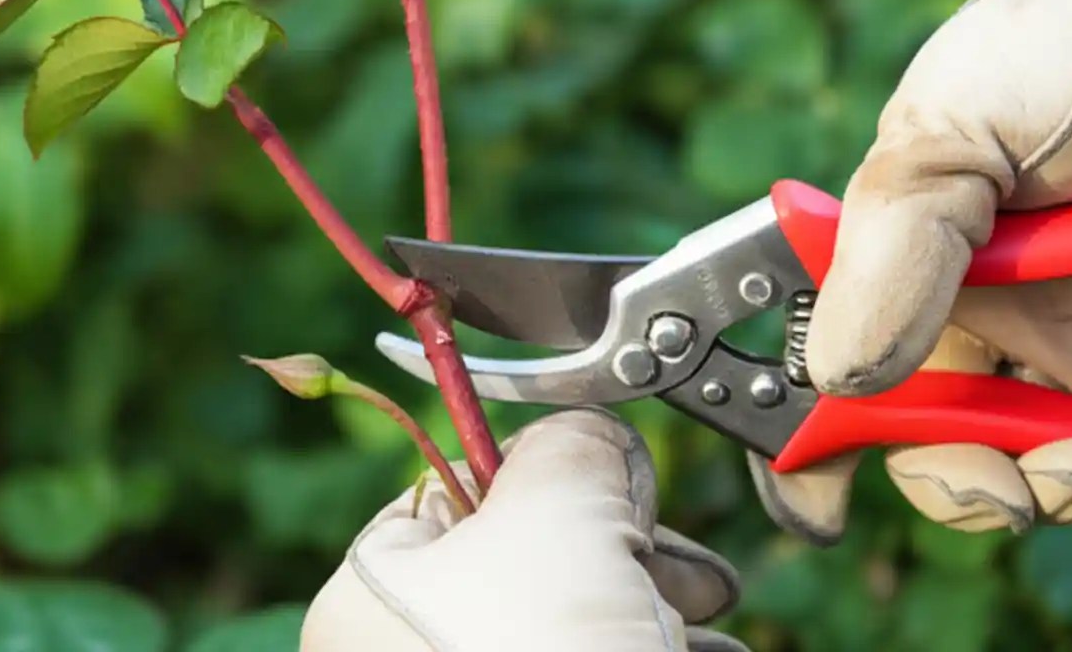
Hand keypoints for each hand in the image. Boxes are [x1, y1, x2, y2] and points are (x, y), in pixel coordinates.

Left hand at [300, 409, 747, 651]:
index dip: (548, 483)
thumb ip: (572, 447)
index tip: (616, 493)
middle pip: (529, 567)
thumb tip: (591, 441)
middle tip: (683, 575)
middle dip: (625, 558)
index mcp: (374, 593)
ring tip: (697, 631)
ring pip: (575, 628)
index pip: (456, 495)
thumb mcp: (559, 515)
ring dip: (653, 617)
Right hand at [751, 0, 1071, 544]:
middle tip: (980, 484)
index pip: (838, 366)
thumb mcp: (949, 127)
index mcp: (907, 263)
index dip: (814, 440)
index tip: (816, 500)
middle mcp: (989, 313)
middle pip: (932, 442)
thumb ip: (886, 248)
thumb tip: (837, 376)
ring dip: (1040, 493)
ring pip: (1035, 473)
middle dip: (945, 485)